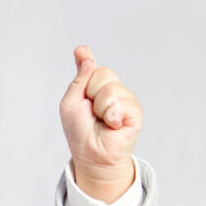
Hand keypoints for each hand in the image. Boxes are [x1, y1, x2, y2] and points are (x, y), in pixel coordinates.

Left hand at [58, 45, 142, 199]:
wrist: (91, 154)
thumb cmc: (80, 132)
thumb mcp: (70, 104)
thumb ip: (78, 79)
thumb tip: (85, 54)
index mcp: (94, 88)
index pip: (92, 66)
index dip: (86, 58)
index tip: (81, 51)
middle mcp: (111, 91)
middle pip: (104, 73)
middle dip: (92, 93)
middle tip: (92, 112)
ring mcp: (124, 100)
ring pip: (111, 88)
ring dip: (101, 107)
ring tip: (102, 121)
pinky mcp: (135, 111)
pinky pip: (122, 102)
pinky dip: (112, 115)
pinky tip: (112, 125)